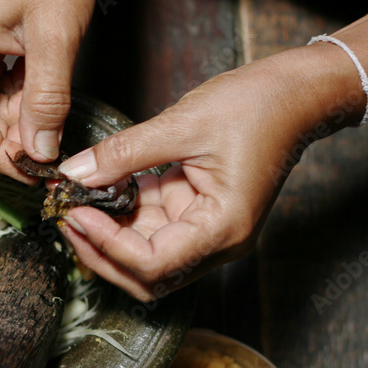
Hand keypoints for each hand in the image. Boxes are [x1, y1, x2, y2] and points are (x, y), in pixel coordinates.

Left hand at [55, 45, 361, 300]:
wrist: (299, 92)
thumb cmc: (258, 105)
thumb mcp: (181, 124)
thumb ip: (123, 155)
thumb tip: (74, 174)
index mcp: (223, 229)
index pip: (152, 264)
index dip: (107, 245)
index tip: (76, 214)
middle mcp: (219, 242)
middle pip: (146, 275)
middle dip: (101, 251)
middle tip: (67, 218)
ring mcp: (210, 233)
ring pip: (146, 256)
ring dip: (110, 234)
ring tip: (80, 200)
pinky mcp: (201, 216)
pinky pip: (155, 229)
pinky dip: (128, 214)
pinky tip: (108, 187)